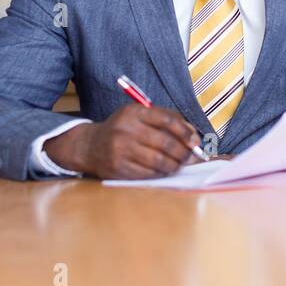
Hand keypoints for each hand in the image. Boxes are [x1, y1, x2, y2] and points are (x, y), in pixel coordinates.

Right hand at [43, 104, 201, 178]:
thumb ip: (167, 120)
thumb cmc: (123, 130)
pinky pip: (148, 173)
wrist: (90, 146)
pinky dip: (161, 173)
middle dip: (184, 153)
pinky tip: (165, 171)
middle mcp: (126, 129)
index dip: (186, 132)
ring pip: (159, 161)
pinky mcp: (118, 168)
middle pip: (166, 143)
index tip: (195, 141)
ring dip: (175, 165)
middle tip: (191, 158)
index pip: (167, 120)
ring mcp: (120, 150)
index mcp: (133, 112)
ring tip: (179, 165)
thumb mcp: (139, 116)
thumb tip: (194, 137)